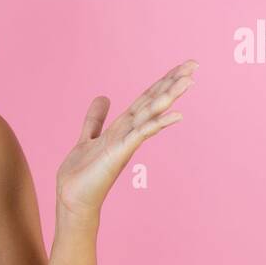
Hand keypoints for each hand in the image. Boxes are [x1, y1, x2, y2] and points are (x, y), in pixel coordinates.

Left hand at [55, 59, 197, 222]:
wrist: (71, 200)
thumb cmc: (81, 175)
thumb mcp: (87, 138)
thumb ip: (95, 119)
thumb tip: (103, 97)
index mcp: (122, 128)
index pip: (145, 99)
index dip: (162, 82)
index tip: (182, 66)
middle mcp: (128, 133)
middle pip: (153, 103)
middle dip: (172, 83)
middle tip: (194, 64)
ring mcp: (125, 143)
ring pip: (150, 114)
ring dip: (168, 97)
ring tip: (188, 80)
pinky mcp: (119, 154)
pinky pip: (140, 135)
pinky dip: (156, 123)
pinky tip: (176, 114)